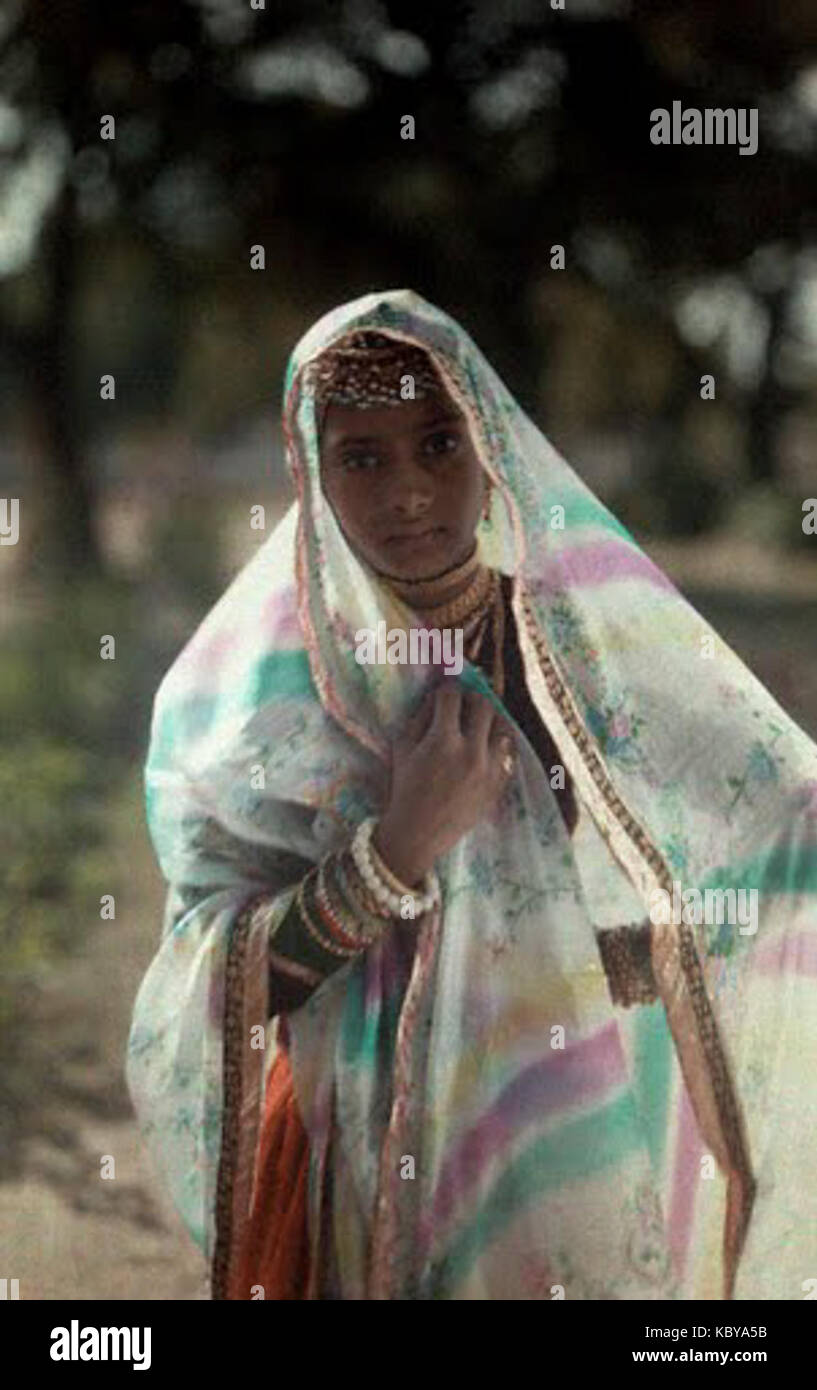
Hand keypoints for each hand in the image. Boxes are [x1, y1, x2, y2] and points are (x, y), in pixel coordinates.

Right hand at [372, 680, 516, 885]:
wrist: (419, 834)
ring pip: (503, 727)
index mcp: (443, 741)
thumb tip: (438, 694)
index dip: (447, 688)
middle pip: (483, 705)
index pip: (452, 697)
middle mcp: (471, 751)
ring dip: (490, 718)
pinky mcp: (499, 783)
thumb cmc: (404, 789)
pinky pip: (508, 752)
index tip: (445, 689)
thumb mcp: (403, 748)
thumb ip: (420, 716)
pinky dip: (498, 743)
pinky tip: (487, 742)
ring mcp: (490, 769)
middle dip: (471, 697)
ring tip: (480, 720)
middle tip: (464, 700)